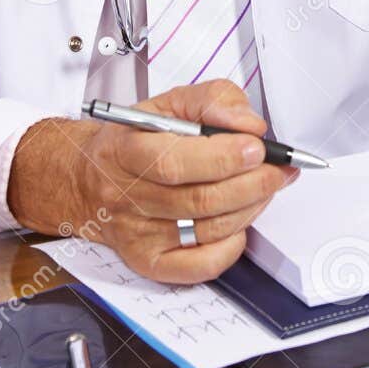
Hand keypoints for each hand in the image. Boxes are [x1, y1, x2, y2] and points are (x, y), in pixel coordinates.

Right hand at [7, 79, 294, 283]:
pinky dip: (230, 248)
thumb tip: (249, 125)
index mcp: (127, 151)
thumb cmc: (137, 139)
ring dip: (250, 208)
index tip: (257, 146)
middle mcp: (128, 197)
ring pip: (207, 230)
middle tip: (278, 170)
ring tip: (266, 187)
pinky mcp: (149, 261)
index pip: (175, 162)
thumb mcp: (169, 103)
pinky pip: (199, 266)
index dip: (223, 157)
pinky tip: (239, 224)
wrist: (90, 178)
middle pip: (199, 200)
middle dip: (252, 184)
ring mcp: (138, 235)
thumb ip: (213, 101)